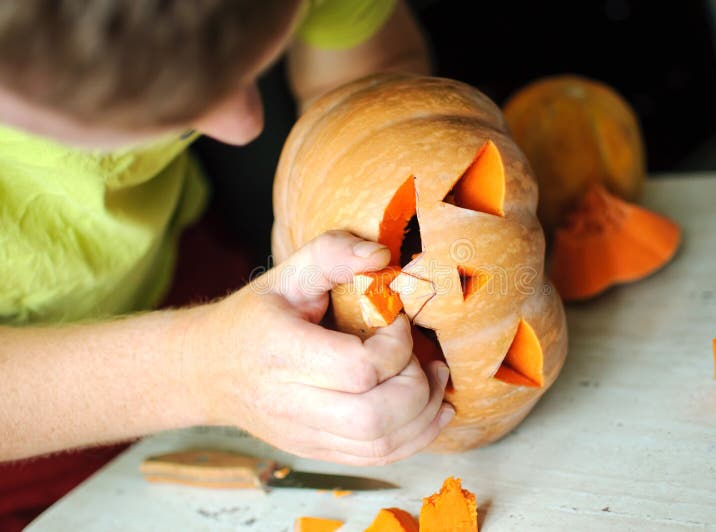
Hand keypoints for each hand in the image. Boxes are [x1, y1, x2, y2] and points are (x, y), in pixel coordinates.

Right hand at [187, 231, 453, 464]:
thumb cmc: (253, 317)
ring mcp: (304, 434)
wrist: (208, 371)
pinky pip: (376, 458)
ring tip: (435, 381)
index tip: (396, 320)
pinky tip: (431, 411)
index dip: (395, 346)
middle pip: (375, 416)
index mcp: (282, 354)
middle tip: (422, 357)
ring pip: (381, 445)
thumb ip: (332, 254)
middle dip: (417, 386)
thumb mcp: (286, 275)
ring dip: (424, 415)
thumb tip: (381, 255)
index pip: (359, 368)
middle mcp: (291, 403)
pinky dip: (414, 439)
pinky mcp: (316, 450)